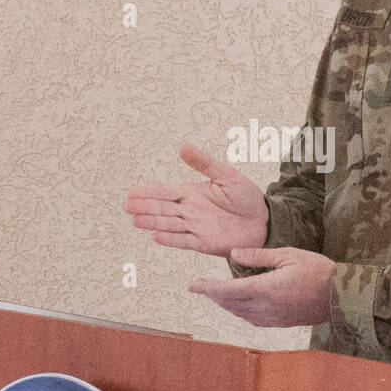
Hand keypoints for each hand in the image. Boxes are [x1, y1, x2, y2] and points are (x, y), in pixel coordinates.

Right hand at [124, 144, 267, 257]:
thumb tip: (183, 147)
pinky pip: (184, 241)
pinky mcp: (204, 243)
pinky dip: (170, 239)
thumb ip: (204, 163)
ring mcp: (195, 227)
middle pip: (163, 208)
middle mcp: (190, 211)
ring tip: (135, 220)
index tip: (132, 192)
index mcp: (192, 193)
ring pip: (169, 224)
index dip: (149, 192)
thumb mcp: (226, 175)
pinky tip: (156, 236)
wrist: (264, 221)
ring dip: (152, 222)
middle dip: (145, 207)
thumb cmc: (246, 197)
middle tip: (127, 206)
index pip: (166, 192)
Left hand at [187, 246, 334, 326]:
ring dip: (225, 304)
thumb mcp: (288, 254)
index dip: (208, 288)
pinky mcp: (279, 322)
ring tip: (216, 294)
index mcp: (266, 288)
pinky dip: (240, 312)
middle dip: (213, 295)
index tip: (193, 285)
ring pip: (239, 313)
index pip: (228, 290)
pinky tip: (239, 305)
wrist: (342, 296)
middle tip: (201, 287)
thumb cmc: (318, 270)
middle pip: (230, 303)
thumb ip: (259, 256)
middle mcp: (265, 307)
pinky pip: (252, 320)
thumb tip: (234, 253)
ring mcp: (272, 317)